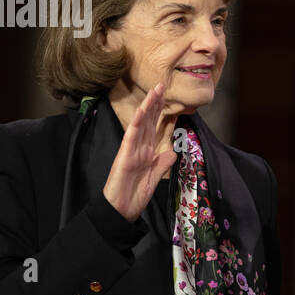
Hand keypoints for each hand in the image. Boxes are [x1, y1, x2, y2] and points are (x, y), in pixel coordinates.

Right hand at [103, 84, 178, 221]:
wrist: (121, 210)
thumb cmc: (134, 194)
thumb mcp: (155, 177)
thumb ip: (163, 163)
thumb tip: (173, 150)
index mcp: (147, 151)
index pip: (156, 128)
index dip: (163, 113)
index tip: (170, 98)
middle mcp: (139, 147)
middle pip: (149, 121)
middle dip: (156, 103)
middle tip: (163, 84)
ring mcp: (131, 150)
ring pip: (141, 124)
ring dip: (148, 107)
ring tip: (155, 91)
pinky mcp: (124, 156)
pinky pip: (131, 137)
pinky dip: (136, 124)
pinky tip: (141, 111)